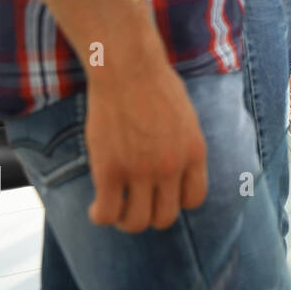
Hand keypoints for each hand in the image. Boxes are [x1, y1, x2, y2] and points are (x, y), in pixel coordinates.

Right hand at [84, 47, 207, 232]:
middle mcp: (172, 167)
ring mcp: (141, 171)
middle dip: (150, 215)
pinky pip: (107, 213)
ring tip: (115, 208)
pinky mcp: (109, 170)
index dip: (176, 201)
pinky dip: (100, 216)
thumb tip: (176, 167)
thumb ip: (183, 145)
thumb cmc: (155, 84)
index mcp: (195, 153)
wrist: (128, 67)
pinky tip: (96, 207)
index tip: (161, 193)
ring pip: (136, 222)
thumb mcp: (186, 117)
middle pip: (165, 217)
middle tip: (134, 204)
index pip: (194, 199)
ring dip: (125, 221)